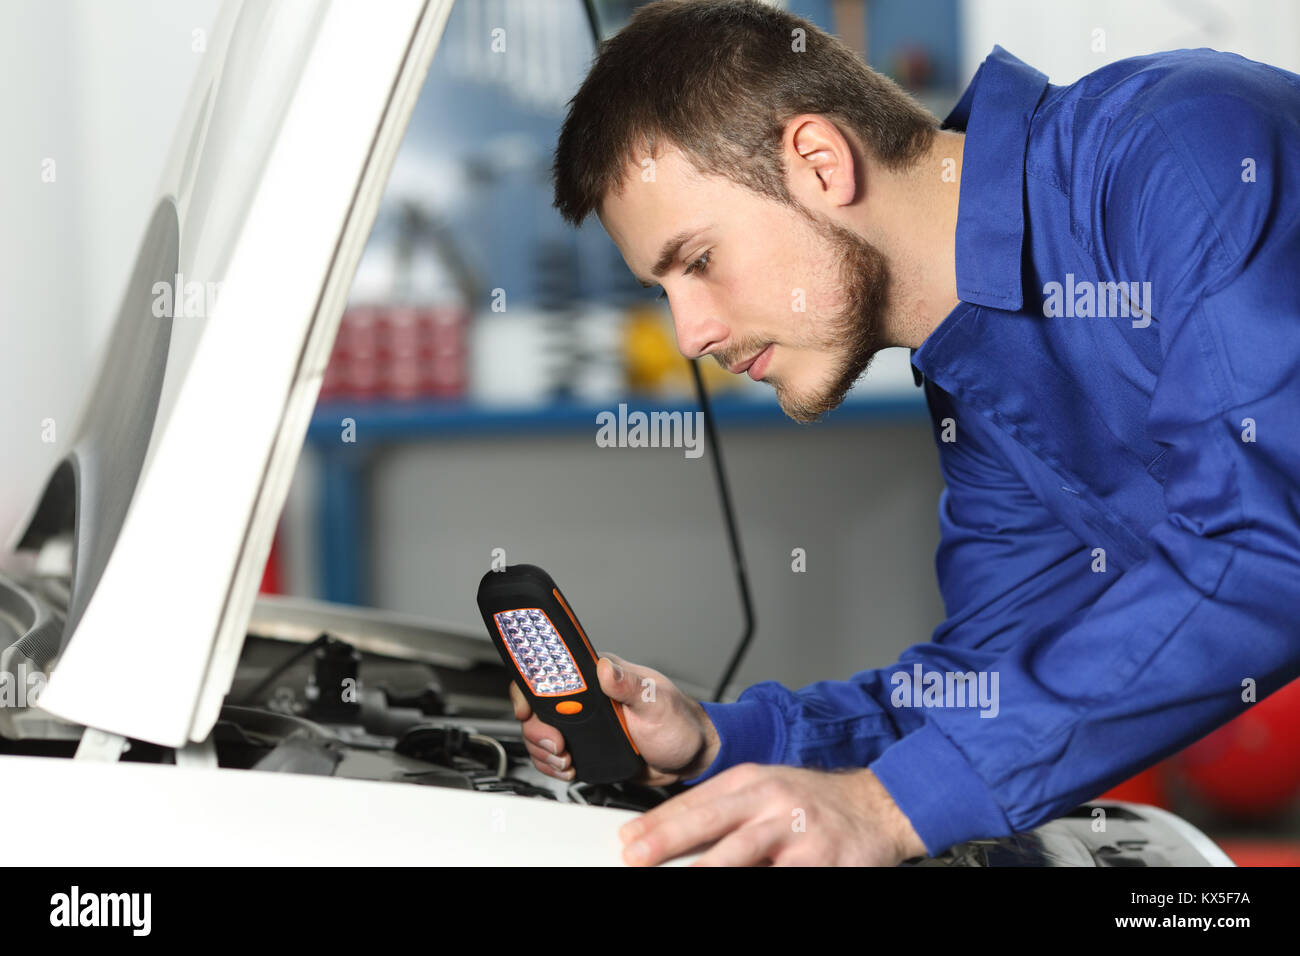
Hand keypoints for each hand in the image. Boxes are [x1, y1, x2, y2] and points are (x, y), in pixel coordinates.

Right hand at [508, 652, 719, 785]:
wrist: (688, 758)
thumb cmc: (679, 723)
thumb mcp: (656, 703)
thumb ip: (629, 686)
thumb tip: (605, 668)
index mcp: (599, 676)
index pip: (551, 671)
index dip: (531, 688)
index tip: (530, 709)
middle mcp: (587, 698)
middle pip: (539, 707)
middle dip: (539, 730)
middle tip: (558, 745)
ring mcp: (583, 724)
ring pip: (542, 733)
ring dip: (545, 751)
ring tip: (566, 759)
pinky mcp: (584, 746)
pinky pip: (553, 754)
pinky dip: (553, 764)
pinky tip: (568, 767)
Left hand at [617, 763, 927, 865]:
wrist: (876, 806)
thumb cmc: (812, 803)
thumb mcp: (765, 791)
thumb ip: (724, 810)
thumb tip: (670, 835)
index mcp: (752, 781)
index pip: (695, 802)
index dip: (658, 822)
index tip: (629, 840)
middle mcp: (771, 800)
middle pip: (711, 821)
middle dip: (668, 840)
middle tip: (637, 856)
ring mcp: (796, 830)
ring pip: (742, 852)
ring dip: (707, 869)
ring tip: (682, 877)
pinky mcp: (820, 859)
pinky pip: (782, 877)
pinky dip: (761, 882)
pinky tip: (740, 888)